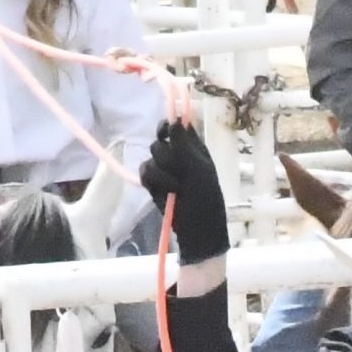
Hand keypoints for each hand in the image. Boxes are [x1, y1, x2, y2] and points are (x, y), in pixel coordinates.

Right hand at [141, 118, 230, 265]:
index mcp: (193, 149)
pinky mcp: (153, 184)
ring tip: (177, 189)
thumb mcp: (200, 171)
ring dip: (164, 173)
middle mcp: (177, 156)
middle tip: (181, 174)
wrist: (197, 231)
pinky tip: (164, 192)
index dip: (169, 126)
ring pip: (152, 156)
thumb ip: (185, 146)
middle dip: (169, 157)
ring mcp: (163, 170)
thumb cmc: (206, 201)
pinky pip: (144, 172)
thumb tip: (174, 120)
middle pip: (160, 141)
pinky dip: (153, 181)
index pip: (176, 127)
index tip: (166, 132)